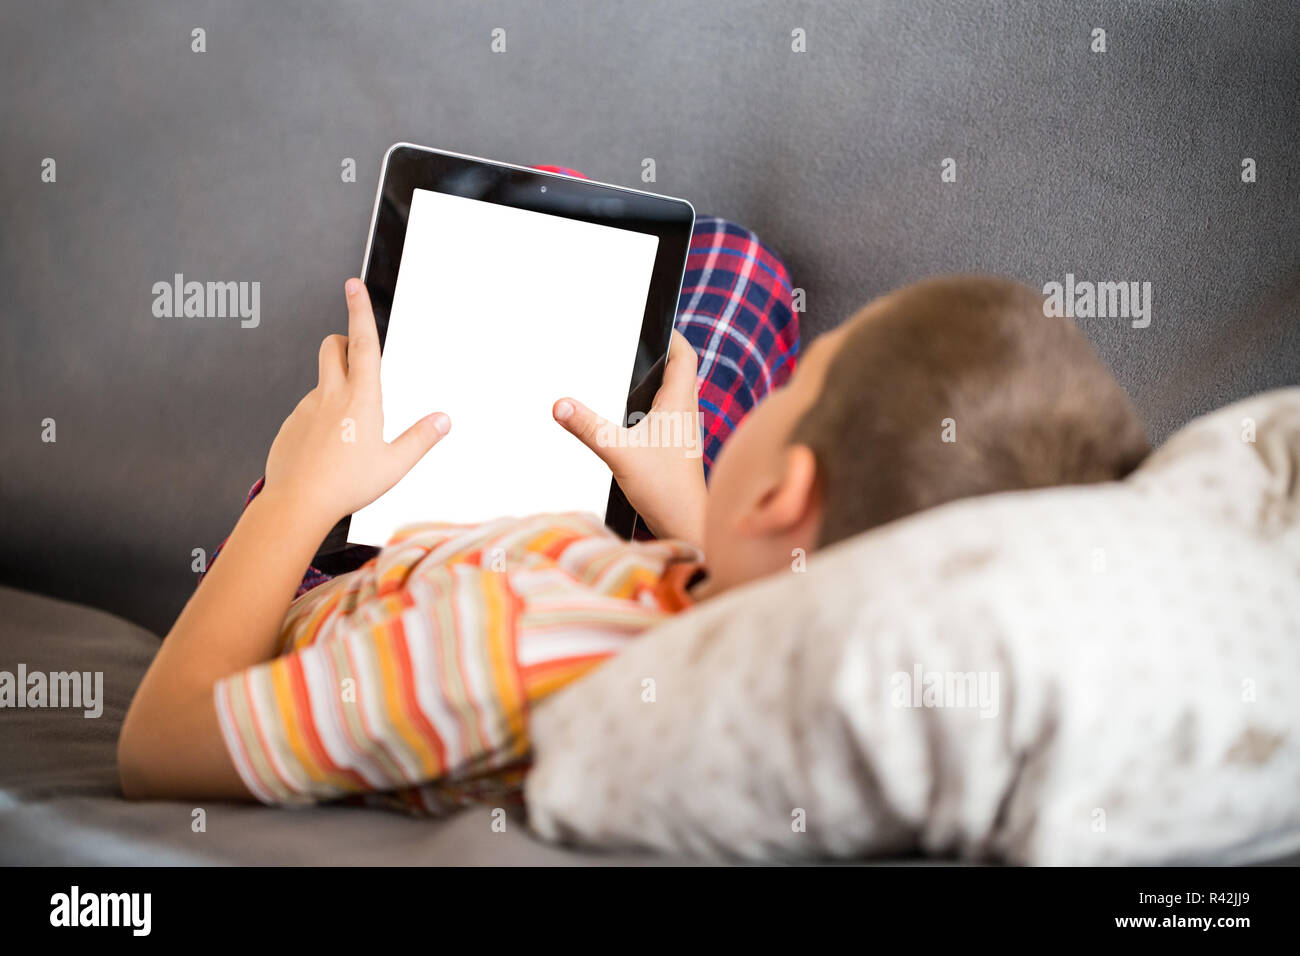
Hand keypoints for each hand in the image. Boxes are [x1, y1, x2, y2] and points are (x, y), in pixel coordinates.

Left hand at [263, 278, 450, 524]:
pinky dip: (319, 416)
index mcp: (362, 399)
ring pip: (321, 380)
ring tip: (347, 428)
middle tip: (354, 355)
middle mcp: (330, 395)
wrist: (296, 504)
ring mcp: (306, 408)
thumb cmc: (346, 486)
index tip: (353, 285)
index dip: (359, 310)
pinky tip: (326, 448)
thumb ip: (421, 439)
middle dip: (342, 341)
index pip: (362, 343)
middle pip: (332, 347)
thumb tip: (443, 420)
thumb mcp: (395, 465)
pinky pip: (307, 409)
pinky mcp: (290, 424)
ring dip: (334, 386)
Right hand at [553, 330, 706, 545]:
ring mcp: (683, 433)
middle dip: (661, 355)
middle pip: (680, 372)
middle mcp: (685, 414)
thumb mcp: (618, 452)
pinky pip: (667, 417)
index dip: (673, 335)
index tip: (658, 322)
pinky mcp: (676, 450)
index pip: (684, 355)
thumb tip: (560, 404)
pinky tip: (633, 419)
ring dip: (658, 382)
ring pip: (674, 396)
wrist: (687, 525)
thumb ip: (587, 426)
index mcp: (679, 404)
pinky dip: (653, 408)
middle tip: (638, 345)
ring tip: (634, 374)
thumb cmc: (666, 490)